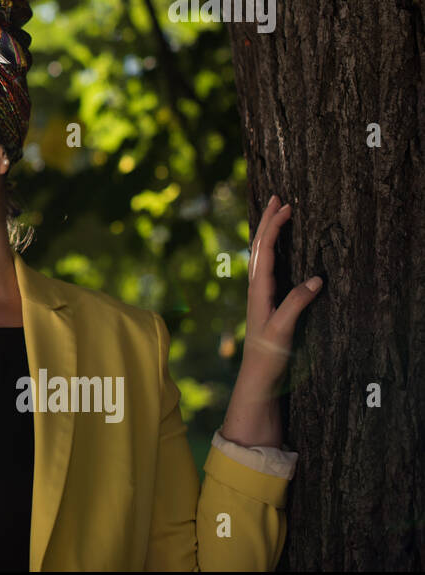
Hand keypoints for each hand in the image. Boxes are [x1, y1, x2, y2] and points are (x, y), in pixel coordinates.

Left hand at [242, 193, 323, 390]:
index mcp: (259, 290)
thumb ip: (297, 303)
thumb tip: (318, 278)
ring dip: (267, 232)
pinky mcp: (265, 302)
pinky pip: (266, 267)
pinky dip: (271, 249)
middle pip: (258, 246)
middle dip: (267, 221)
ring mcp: (259, 294)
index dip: (274, 227)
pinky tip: (275, 249)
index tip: (286, 207)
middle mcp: (256, 288)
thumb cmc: (268, 355)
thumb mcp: (283, 329)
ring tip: (275, 213)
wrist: (257, 377)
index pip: (265, 251)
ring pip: (260, 255)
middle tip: (276, 197)